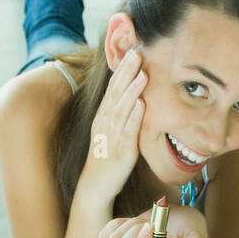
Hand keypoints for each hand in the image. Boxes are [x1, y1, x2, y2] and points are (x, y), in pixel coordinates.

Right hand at [81, 47, 147, 202]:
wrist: (95, 186)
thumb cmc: (107, 157)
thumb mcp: (112, 132)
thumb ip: (120, 114)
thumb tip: (133, 96)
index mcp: (103, 117)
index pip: (113, 89)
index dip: (122, 70)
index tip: (132, 50)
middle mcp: (105, 124)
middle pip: (116, 94)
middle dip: (127, 73)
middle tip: (137, 53)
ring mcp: (112, 138)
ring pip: (121, 110)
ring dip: (132, 91)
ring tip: (143, 74)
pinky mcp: (120, 153)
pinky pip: (127, 133)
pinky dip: (134, 118)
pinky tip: (141, 105)